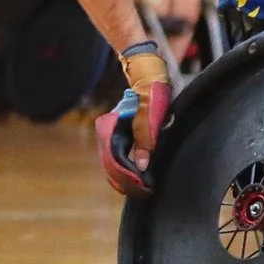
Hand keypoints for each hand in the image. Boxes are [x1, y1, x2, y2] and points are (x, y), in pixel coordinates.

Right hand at [96, 45, 171, 198]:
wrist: (146, 69)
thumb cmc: (152, 87)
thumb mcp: (153, 112)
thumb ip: (146, 138)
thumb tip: (141, 165)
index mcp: (116, 128)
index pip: (116, 162)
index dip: (129, 179)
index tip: (143, 189)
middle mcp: (110, 131)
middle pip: (112, 165)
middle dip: (126, 182)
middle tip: (143, 193)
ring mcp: (113, 131)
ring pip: (113, 161)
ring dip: (124, 176)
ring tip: (139, 188)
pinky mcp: (119, 131)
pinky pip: (117, 153)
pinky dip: (124, 166)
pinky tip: (134, 174)